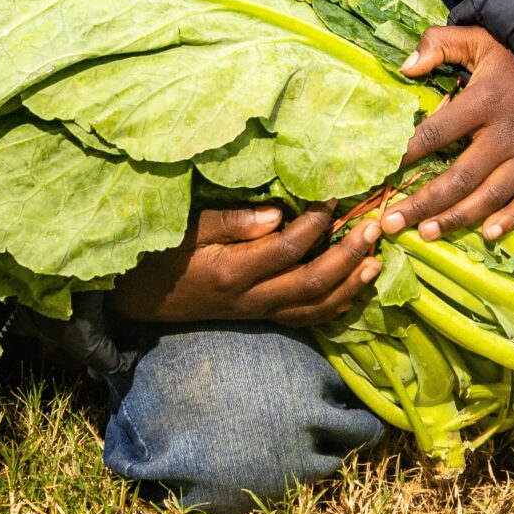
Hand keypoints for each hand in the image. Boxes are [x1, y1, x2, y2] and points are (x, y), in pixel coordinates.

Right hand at [109, 204, 381, 328]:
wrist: (137, 299)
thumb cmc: (159, 255)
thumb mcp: (185, 230)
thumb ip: (230, 222)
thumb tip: (279, 214)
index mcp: (232, 271)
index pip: (288, 248)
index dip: (317, 222)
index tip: (336, 194)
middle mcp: (251, 298)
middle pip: (312, 283)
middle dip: (347, 256)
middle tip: (374, 226)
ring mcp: (258, 312)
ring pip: (315, 308)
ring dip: (349, 284)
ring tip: (376, 259)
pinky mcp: (260, 317)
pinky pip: (306, 319)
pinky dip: (335, 305)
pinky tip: (355, 287)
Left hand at [379, 25, 513, 244]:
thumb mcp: (483, 38)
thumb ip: (441, 44)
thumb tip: (406, 68)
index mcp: (485, 100)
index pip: (437, 132)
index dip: (406, 154)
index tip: (381, 172)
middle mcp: (507, 134)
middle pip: (458, 177)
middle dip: (422, 202)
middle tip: (392, 223)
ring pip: (489, 197)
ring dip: (455, 218)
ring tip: (425, 233)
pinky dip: (509, 221)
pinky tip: (486, 234)